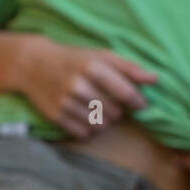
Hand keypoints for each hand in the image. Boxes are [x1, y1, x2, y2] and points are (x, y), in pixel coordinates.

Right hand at [17, 36, 156, 138]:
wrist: (34, 64)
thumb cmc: (76, 59)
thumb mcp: (102, 56)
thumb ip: (130, 68)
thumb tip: (155, 79)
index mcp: (92, 67)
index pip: (125, 93)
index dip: (138, 101)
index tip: (141, 104)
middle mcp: (77, 85)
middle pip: (115, 111)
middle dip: (119, 110)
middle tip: (112, 102)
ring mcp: (64, 102)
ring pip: (101, 125)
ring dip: (106, 121)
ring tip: (100, 109)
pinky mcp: (54, 116)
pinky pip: (84, 133)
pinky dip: (90, 129)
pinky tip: (87, 116)